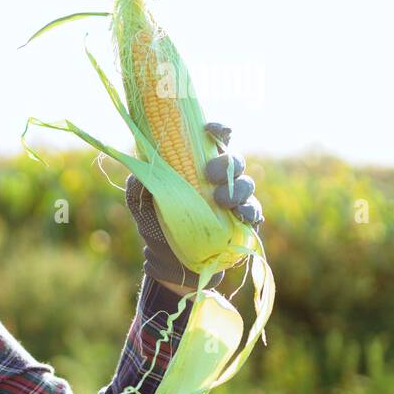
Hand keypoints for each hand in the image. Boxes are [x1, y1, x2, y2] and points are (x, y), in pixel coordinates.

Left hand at [125, 121, 263, 289]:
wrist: (167, 263)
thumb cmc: (154, 224)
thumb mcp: (138, 201)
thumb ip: (140, 180)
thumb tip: (142, 164)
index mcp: (195, 166)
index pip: (212, 141)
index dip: (216, 131)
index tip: (209, 130)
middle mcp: (217, 180)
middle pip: (234, 160)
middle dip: (227, 163)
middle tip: (210, 175)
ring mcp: (233, 201)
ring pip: (247, 184)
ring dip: (237, 190)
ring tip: (222, 202)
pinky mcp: (243, 223)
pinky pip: (254, 212)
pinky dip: (250, 212)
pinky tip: (240, 216)